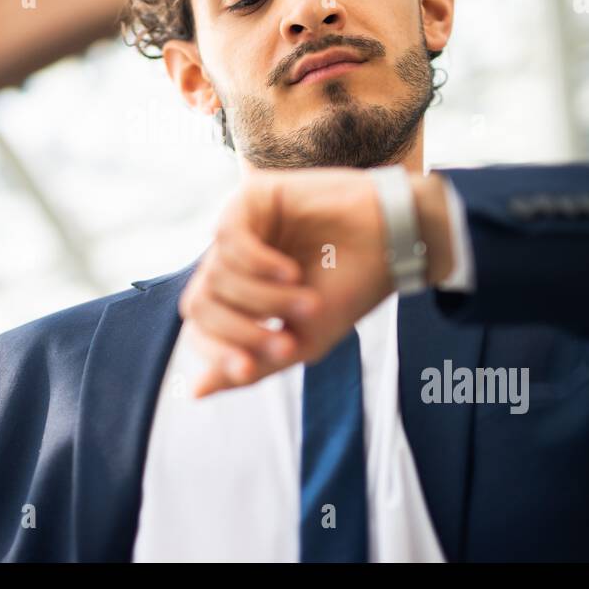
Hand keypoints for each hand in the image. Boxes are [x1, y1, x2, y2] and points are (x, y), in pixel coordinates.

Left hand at [178, 167, 451, 397]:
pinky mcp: (250, 197)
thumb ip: (251, 366)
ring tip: (307, 300)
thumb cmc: (348, 290)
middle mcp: (229, 260)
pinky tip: (291, 271)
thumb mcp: (302, 342)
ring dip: (264, 299)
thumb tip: (195, 391)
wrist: (393, 244)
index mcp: (236, 294)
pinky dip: (258, 264)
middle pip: (198, 305)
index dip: (217, 353)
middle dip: (242, 331)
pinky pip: (228, 238)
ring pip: (216, 275)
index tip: (250, 368)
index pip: (199, 329)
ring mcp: (237, 228)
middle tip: (287, 341)